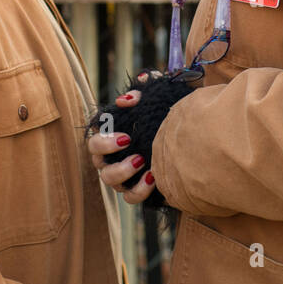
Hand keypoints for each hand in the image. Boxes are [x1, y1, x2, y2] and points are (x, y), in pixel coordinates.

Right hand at [87, 72, 162, 204]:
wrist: (188, 149)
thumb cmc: (164, 122)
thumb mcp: (159, 102)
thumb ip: (148, 91)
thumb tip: (138, 85)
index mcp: (111, 134)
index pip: (95, 130)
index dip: (102, 128)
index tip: (123, 120)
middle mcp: (110, 156)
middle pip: (94, 154)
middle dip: (106, 147)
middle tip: (127, 139)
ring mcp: (121, 176)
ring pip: (108, 179)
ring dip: (122, 171)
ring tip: (142, 161)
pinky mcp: (135, 191)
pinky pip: (129, 198)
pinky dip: (139, 190)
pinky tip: (153, 178)